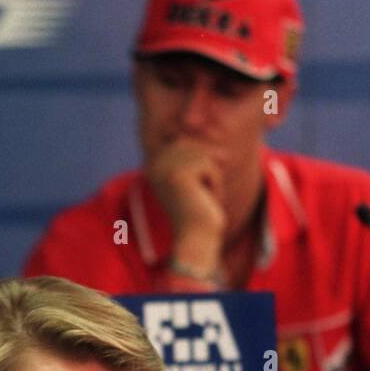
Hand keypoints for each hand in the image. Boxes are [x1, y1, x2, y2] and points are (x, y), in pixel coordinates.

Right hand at [146, 138, 226, 263]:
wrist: (196, 241)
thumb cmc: (200, 212)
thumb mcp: (197, 178)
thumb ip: (196, 154)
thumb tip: (210, 129)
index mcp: (153, 163)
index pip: (187, 144)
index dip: (201, 166)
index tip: (195, 191)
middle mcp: (154, 163)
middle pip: (196, 146)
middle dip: (207, 171)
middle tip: (200, 196)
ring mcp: (164, 168)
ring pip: (204, 155)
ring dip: (212, 178)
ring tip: (202, 199)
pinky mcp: (178, 175)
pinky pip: (210, 165)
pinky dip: (215, 184)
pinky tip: (205, 201)